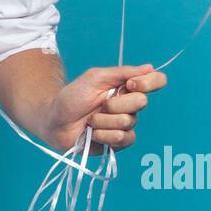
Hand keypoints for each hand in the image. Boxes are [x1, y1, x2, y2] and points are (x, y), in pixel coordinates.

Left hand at [41, 62, 167, 153]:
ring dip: (104, 120)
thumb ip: (123, 72)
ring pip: (128, 121)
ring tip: (91, 120)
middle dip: (115, 103)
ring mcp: (125, 125)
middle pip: (142, 102)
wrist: (56, 121)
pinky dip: (104, 134)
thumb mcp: (95, 77)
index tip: (129, 84)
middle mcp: (130, 105)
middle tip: (99, 104)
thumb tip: (150, 67)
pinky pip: (123, 138)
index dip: (147, 82)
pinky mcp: (119, 143)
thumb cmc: (72, 97)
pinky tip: (94, 133)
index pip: (155, 81)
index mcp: (127, 87)